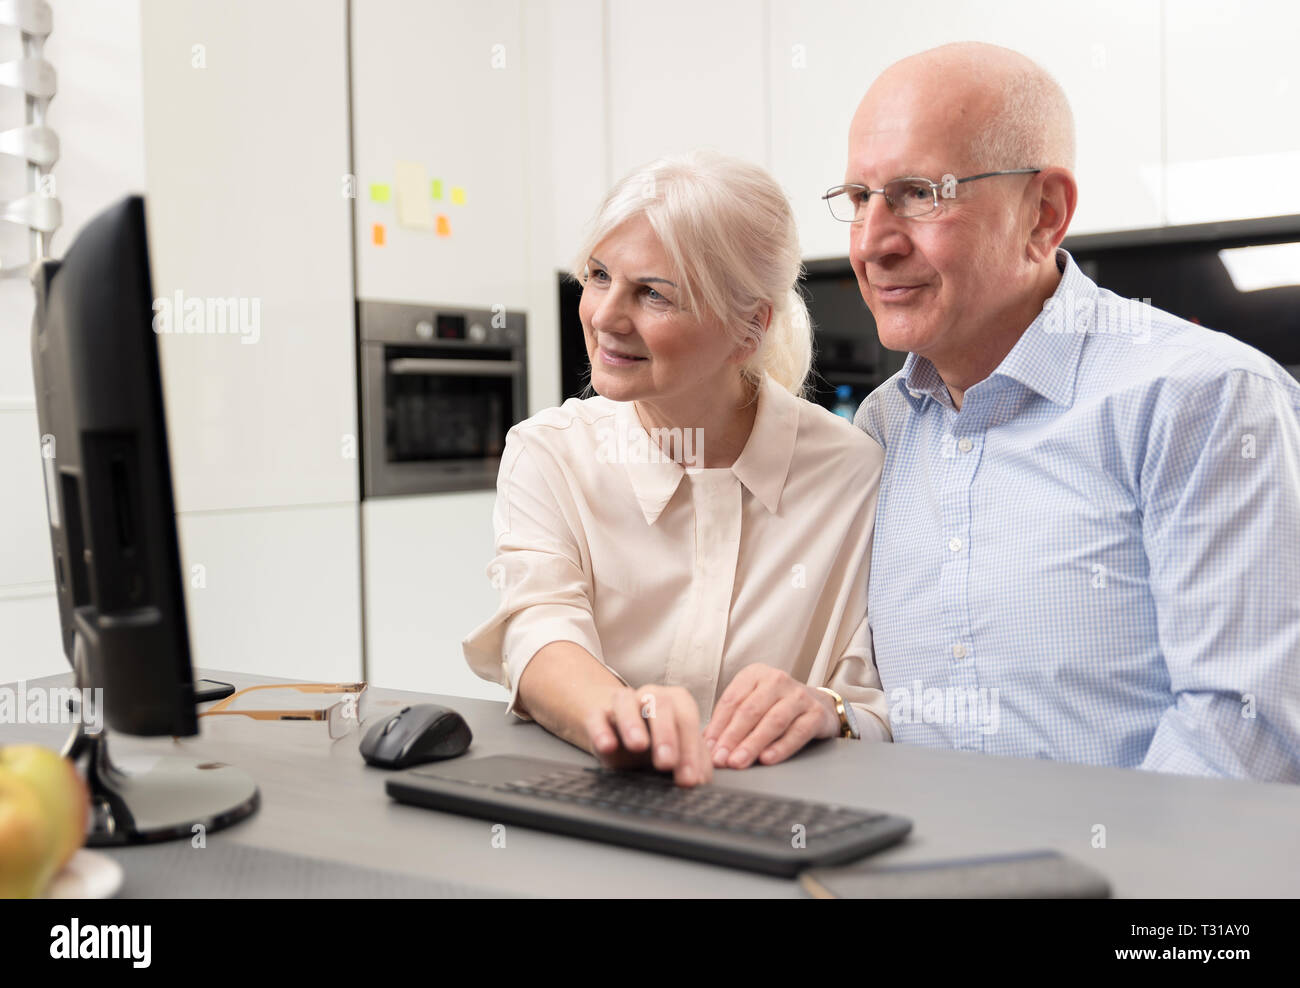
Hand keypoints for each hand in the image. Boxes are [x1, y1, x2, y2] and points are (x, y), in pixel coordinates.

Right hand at [582, 684, 711, 787]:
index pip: (687, 719)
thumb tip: (700, 779)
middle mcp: (650, 696)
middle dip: (666, 734)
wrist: (620, 731)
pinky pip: (596, 717)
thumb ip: (693, 761)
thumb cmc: (656, 741)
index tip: (689, 779)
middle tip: (667, 763)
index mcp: (676, 702)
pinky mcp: (597, 714)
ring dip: (632, 724)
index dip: (690, 749)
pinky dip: (600, 731)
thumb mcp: (678, 750)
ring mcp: (622, 703)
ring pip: (626, 702)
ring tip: (638, 746)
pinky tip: (607, 746)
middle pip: (661, 704)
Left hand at [703, 664, 839, 768]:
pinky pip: (797, 733)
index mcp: (755, 674)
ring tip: (738, 761)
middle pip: (750, 710)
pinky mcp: (816, 713)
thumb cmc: (776, 706)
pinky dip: (780, 748)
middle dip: (732, 737)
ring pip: (772, 721)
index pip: (732, 700)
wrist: (818, 704)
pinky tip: (767, 759)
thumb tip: (705, 744)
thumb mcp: (751, 703)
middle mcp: (777, 680)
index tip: (707, 747)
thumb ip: (730, 720)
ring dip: (752, 744)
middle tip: (720, 758)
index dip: (717, 726)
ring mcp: (799, 695)